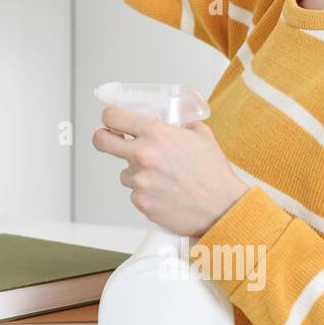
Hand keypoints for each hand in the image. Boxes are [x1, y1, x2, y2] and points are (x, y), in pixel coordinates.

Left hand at [92, 107, 248, 238]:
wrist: (222, 208)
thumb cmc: (214, 174)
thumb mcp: (202, 135)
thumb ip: (181, 125)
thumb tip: (173, 124)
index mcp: (155, 133)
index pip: (112, 116)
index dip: (110, 117)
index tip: (112, 121)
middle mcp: (142, 155)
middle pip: (100, 141)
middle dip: (104, 138)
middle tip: (113, 141)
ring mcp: (139, 180)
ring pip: (125, 172)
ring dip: (137, 173)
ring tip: (164, 178)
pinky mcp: (140, 201)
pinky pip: (136, 193)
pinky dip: (147, 193)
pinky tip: (166, 193)